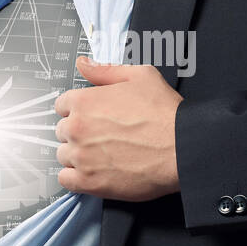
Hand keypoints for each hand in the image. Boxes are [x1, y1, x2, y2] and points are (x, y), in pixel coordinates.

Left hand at [53, 57, 182, 201]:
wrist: (184, 148)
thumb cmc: (165, 114)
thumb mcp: (140, 76)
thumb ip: (105, 70)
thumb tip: (83, 64)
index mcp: (84, 102)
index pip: (63, 106)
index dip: (79, 111)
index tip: (93, 118)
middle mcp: (77, 128)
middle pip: (63, 131)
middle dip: (80, 133)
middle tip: (104, 137)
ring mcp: (80, 156)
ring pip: (64, 155)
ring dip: (78, 156)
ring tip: (104, 155)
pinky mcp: (87, 181)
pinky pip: (65, 180)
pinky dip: (76, 178)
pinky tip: (93, 173)